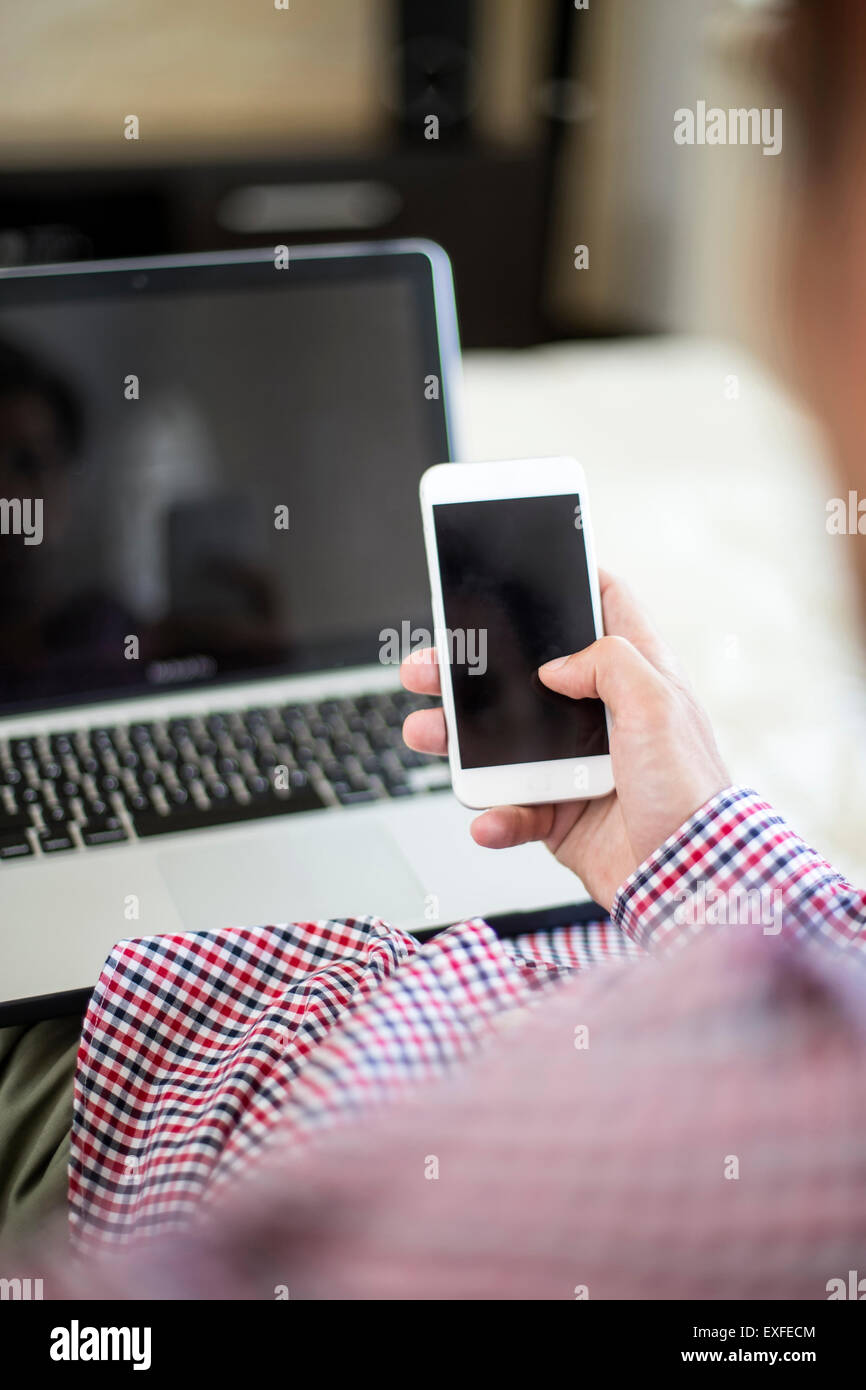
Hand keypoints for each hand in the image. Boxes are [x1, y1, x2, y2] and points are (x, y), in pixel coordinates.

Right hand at [400, 571, 730, 910]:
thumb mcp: (658, 705)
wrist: (689, 883)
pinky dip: (495, 815)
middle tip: (431, 664)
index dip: (572, 581)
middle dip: (472, 669)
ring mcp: (578, 766)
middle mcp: (604, 718)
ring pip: (503, 742)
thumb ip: (608, 663)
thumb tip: (557, 666)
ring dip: (458, 740)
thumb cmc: (691, 794)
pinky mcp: (562, 815)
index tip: (530, 567)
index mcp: (637, 677)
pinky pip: (513, 810)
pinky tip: (488, 818)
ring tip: (424, 732)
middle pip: (527, 676)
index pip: (606, 609)